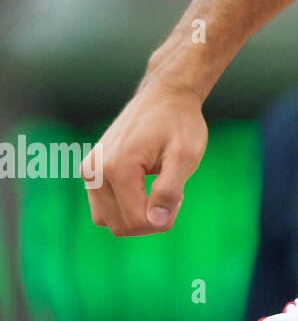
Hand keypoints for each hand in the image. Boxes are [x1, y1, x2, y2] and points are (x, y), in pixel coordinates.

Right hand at [80, 78, 208, 235]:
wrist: (165, 94)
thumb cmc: (179, 122)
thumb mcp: (185, 155)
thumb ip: (170, 190)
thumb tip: (155, 222)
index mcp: (117, 168)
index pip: (136, 221)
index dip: (163, 219)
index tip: (181, 197)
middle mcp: (95, 171)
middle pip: (119, 226)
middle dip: (150, 220)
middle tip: (174, 194)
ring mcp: (89, 170)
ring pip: (108, 220)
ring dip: (136, 215)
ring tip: (161, 189)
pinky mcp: (90, 169)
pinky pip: (103, 206)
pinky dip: (125, 206)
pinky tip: (148, 186)